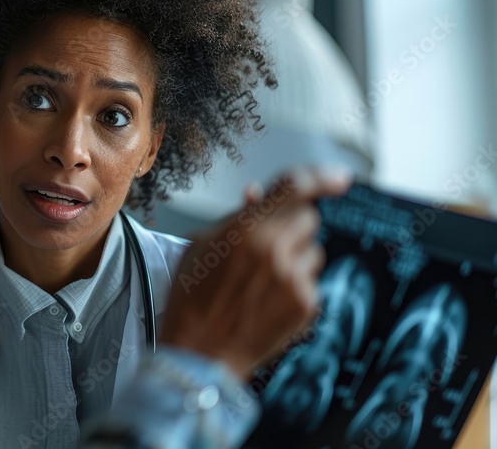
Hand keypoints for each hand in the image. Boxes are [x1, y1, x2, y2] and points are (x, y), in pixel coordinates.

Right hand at [157, 166, 351, 379]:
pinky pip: (312, 282)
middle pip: (309, 218)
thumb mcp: (201, 246)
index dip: (321, 176)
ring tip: (264, 280)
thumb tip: (257, 192)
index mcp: (245, 228)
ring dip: (296, 257)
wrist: (199, 352)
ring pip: (314, 251)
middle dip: (292, 225)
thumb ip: (234, 217)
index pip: (295, 187)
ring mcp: (294, 279)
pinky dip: (296, 287)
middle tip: (270, 243)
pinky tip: (268, 301)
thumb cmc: (191, 298)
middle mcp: (274, 249)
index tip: (338, 178)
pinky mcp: (306, 305)